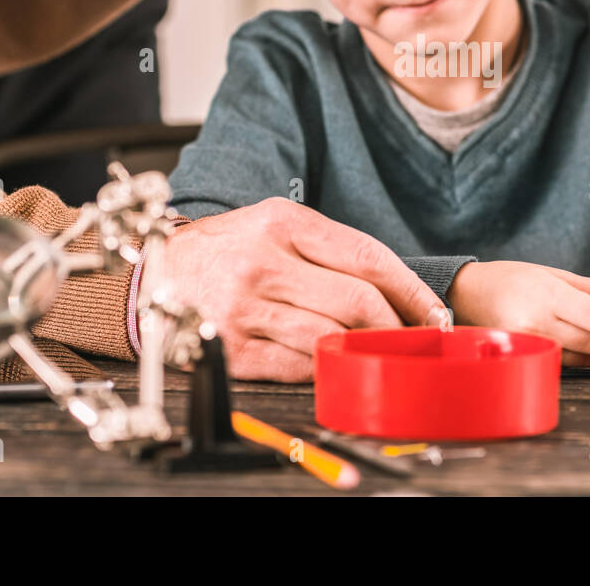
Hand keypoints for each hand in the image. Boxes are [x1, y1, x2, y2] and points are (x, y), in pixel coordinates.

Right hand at [162, 198, 446, 381]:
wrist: (154, 274)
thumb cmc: (227, 248)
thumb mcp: (273, 223)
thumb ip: (329, 248)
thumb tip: (396, 288)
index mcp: (281, 223)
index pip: (368, 258)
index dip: (411, 290)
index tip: (434, 311)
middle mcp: (263, 263)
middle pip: (358, 301)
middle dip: (398, 325)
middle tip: (415, 337)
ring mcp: (245, 310)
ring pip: (331, 337)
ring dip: (366, 349)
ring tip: (381, 351)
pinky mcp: (233, 350)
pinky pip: (298, 366)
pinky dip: (326, 367)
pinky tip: (336, 362)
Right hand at [445, 261, 589, 365]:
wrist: (468, 294)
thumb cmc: (511, 280)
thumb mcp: (555, 274)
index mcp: (547, 293)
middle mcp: (536, 321)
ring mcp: (529, 344)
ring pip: (583, 357)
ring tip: (575, 326)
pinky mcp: (525, 357)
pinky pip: (566, 364)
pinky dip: (574, 354)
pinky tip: (561, 337)